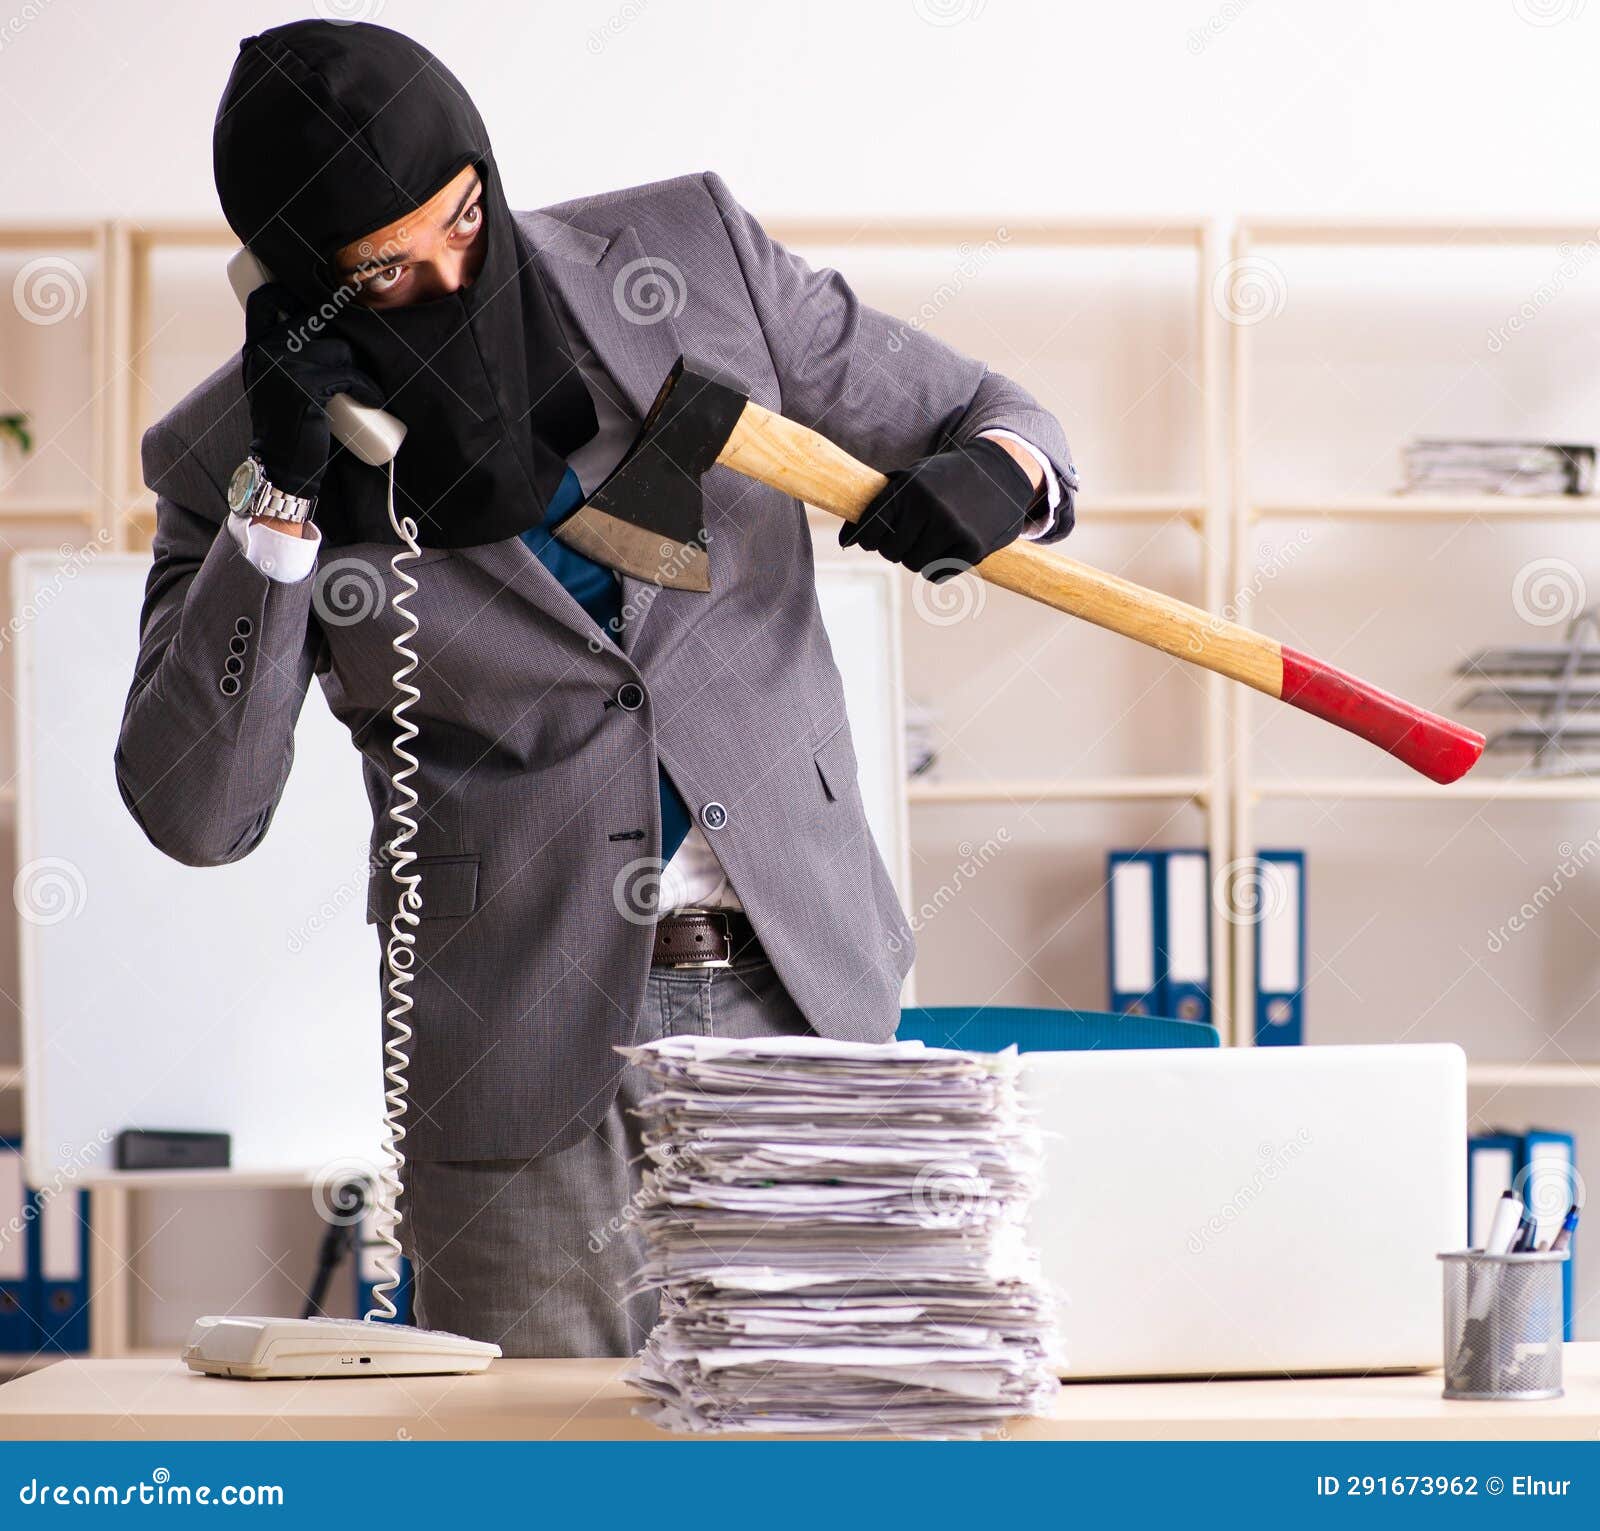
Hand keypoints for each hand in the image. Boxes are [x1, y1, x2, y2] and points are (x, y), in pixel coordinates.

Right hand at [241, 282, 382, 499]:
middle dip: (342, 344)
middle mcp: (265, 351)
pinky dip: (368, 388)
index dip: (294, 295)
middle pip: (318, 322)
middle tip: (354, 367)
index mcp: (255, 347)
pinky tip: (372, 400)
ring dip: (359, 368)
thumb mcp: (274, 381)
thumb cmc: (288, 425)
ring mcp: (284, 367)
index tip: (323, 313)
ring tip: (363, 389)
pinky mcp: (306, 388)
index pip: (267, 299)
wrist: (282, 467)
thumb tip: (321, 324)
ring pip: (339, 348)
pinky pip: (350, 375)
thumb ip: (284, 353)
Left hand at [839, 437, 1036, 580]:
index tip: (878, 538)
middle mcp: (928, 506)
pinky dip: (938, 568)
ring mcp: (952, 527)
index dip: (871, 540)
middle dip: (897, 549)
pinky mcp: (972, 547)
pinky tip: (949, 547)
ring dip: (919, 558)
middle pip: (892, 553)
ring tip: (933, 538)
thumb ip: (877, 505)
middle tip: (913, 536)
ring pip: (915, 565)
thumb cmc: (945, 478)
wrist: (1001, 470)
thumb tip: (844, 541)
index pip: (869, 532)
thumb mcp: (911, 478)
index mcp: (907, 487)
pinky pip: (937, 575)